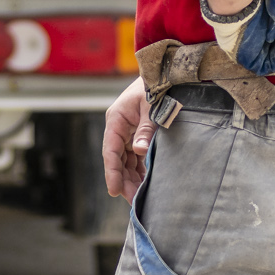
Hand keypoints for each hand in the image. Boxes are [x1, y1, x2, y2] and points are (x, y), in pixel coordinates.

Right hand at [103, 76, 153, 200]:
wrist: (163, 74)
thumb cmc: (155, 87)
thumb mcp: (151, 107)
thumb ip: (145, 129)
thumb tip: (139, 151)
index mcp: (115, 119)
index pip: (111, 151)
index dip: (112, 173)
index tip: (114, 191)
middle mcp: (118, 128)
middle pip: (117, 160)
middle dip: (123, 180)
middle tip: (133, 200)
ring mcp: (126, 132)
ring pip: (126, 161)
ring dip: (132, 177)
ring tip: (140, 196)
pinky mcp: (136, 135)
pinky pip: (135, 157)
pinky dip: (140, 169)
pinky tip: (146, 182)